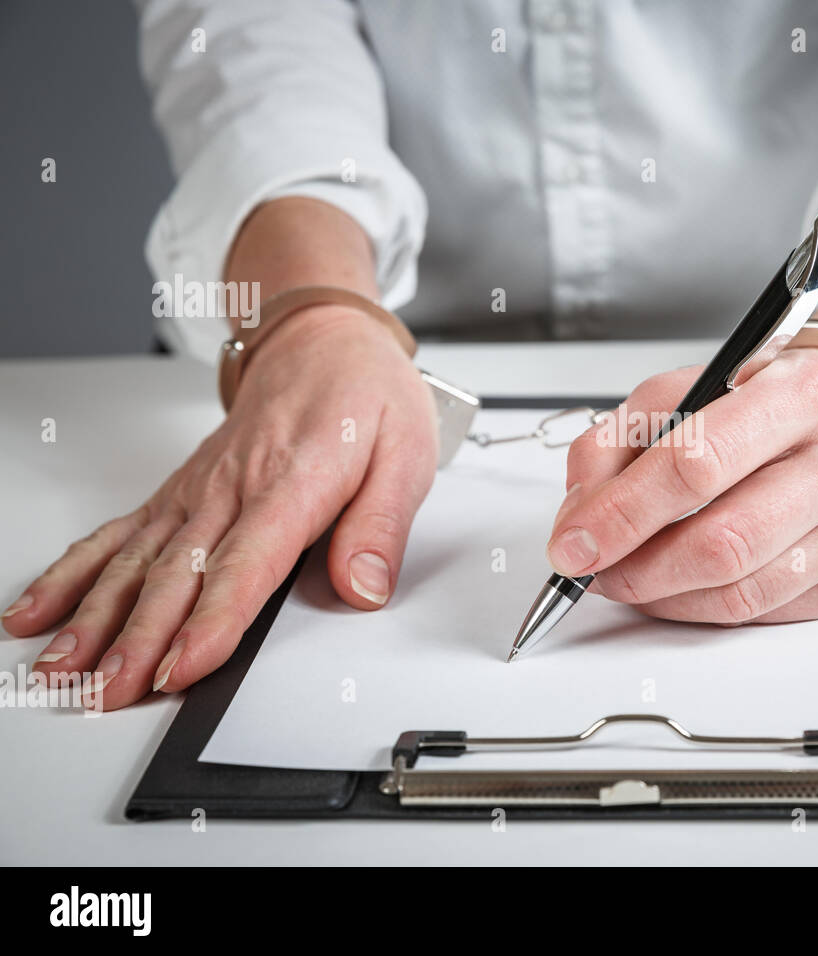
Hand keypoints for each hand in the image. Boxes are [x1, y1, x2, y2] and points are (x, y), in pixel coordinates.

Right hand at [2, 305, 436, 708]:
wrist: (322, 339)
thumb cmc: (365, 394)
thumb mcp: (407, 453)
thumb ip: (381, 526)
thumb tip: (363, 587)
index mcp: (294, 482)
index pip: (247, 562)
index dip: (212, 619)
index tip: (183, 665)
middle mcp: (233, 488)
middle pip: (178, 573)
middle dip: (138, 638)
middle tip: (109, 690)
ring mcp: (198, 491)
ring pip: (138, 560)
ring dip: (96, 617)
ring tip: (65, 668)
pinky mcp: (180, 492)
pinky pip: (119, 535)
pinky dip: (74, 574)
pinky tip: (39, 612)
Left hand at [549, 345, 817, 623]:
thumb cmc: (762, 402)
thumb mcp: (681, 392)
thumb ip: (616, 445)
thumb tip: (579, 523)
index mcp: (802, 393)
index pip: (698, 465)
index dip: (623, 514)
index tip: (574, 545)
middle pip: (724, 542)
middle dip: (640, 570)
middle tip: (596, 573)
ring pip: (742, 592)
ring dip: (666, 598)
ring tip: (633, 578)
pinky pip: (764, 613)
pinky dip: (707, 608)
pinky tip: (685, 584)